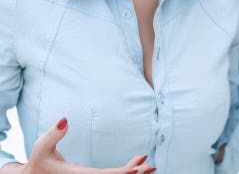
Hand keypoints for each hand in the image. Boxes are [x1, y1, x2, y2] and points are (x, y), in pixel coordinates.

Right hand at [16, 117, 153, 173]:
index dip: (123, 173)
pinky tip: (135, 163)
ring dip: (131, 172)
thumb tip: (65, 120)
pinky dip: (125, 171)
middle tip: (151, 166)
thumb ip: (52, 135)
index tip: (139, 167)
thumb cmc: (37, 162)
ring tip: (147, 163)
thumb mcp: (41, 148)